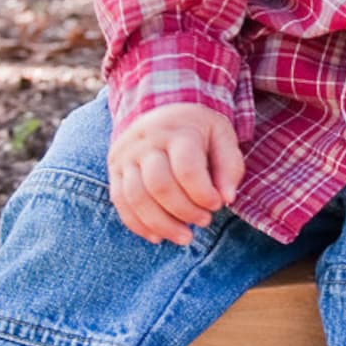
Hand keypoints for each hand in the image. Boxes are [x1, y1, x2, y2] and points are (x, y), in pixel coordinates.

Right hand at [108, 104, 245, 246]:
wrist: (160, 109)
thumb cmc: (198, 130)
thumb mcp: (222, 137)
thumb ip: (230, 167)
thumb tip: (226, 199)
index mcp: (178, 131)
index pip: (186, 169)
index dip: (203, 194)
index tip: (217, 204)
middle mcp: (147, 141)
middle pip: (159, 186)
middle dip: (184, 212)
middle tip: (204, 221)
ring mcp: (126, 155)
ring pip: (136, 197)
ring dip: (161, 224)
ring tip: (185, 237)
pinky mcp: (115, 169)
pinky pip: (120, 202)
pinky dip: (138, 224)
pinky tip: (158, 236)